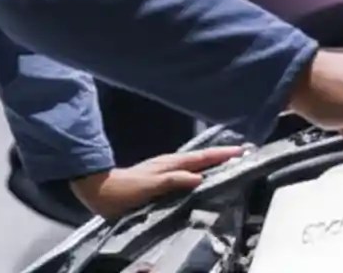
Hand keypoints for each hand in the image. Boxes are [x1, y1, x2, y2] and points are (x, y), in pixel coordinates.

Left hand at [69, 146, 242, 219]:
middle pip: (202, 157)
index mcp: (171, 164)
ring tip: (230, 160)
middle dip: (222, 154)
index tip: (242, 150)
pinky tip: (203, 173)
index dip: (222, 154)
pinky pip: (188, 169)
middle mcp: (170, 163)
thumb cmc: (123, 192)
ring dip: (213, 160)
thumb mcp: (148, 187)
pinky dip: (201, 168)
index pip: (202, 158)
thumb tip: (199, 176)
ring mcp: (165, 169)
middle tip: (243, 152)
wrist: (99, 191)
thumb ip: (172, 181)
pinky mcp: (161, 176)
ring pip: (195, 162)